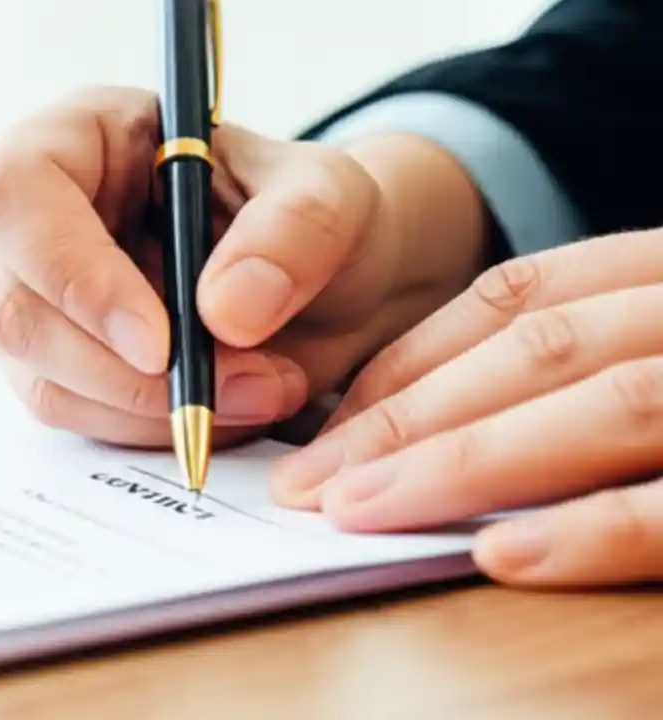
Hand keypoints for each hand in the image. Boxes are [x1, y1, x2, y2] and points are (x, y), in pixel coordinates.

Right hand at [0, 86, 486, 447]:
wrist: (329, 288)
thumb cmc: (312, 217)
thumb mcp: (334, 196)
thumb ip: (296, 229)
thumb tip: (225, 311)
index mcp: (81, 138)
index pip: (14, 194)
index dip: (71, 273)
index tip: (159, 340)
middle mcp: (38, 222)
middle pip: (17, 309)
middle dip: (129, 373)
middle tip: (242, 383)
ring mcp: (41, 301)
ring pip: (46, 380)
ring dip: (153, 409)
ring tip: (263, 388)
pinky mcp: (62, 368)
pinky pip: (81, 420)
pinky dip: (157, 430)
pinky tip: (227, 405)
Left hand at [270, 230, 662, 587]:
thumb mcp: (647, 347)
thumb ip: (577, 362)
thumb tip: (428, 427)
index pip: (523, 297)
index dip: (412, 362)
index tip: (326, 429)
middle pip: (543, 350)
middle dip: (410, 419)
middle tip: (304, 485)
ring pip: (607, 405)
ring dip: (467, 462)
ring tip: (356, 512)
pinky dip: (592, 530)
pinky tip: (498, 554)